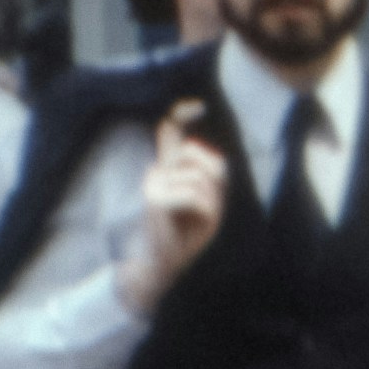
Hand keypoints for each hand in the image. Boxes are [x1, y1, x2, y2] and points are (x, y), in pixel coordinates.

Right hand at [120, 101, 239, 302]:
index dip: (181, 116)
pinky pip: (196, 196)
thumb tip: (211, 157)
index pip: (171, 134)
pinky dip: (206, 212)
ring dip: (211, 202)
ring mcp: (153, 183)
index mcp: (168, 169)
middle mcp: (157, 171)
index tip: (197, 106)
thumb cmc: (187, 232)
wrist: (163, 262)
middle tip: (208, 206)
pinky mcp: (154, 199)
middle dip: (216, 180)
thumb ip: (208, 178)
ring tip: (197, 219)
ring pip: (201, 179)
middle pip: (200, 155)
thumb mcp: (207, 202)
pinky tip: (194, 224)